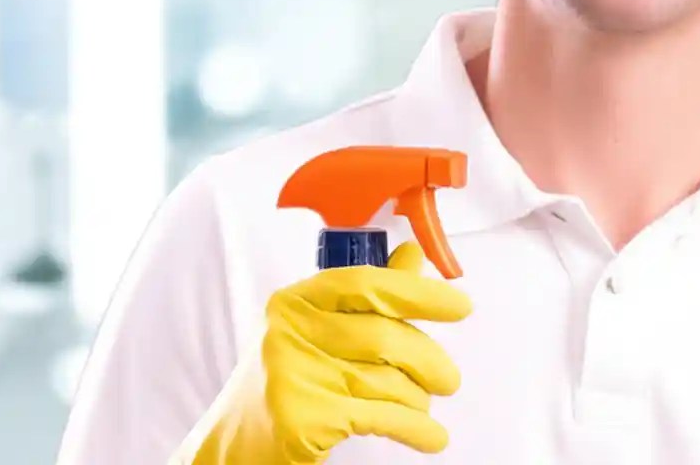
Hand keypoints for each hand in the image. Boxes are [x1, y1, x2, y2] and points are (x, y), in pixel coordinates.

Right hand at [175, 242, 472, 464]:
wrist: (240, 443)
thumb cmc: (291, 378)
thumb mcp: (321, 328)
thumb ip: (370, 294)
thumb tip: (412, 257)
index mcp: (296, 300)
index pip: (367, 283)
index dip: (419, 293)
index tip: (459, 306)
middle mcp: (290, 332)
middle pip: (385, 336)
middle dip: (429, 361)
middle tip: (448, 380)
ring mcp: (294, 375)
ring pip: (387, 381)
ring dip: (419, 399)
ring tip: (423, 407)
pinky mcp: (303, 418)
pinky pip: (382, 417)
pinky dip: (416, 429)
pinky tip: (430, 437)